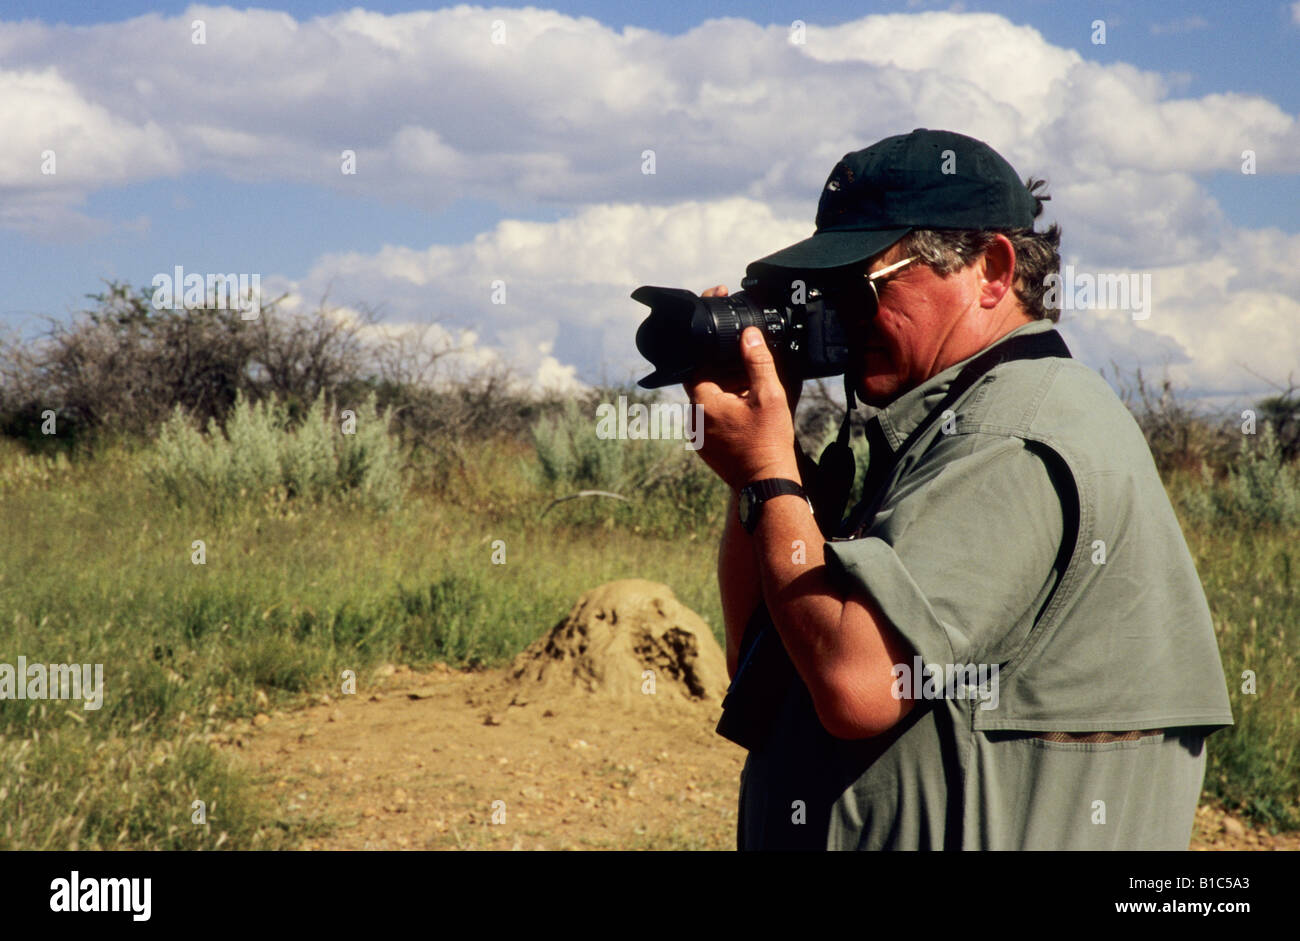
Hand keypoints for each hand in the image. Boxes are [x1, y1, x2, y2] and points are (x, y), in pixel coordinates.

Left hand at [683, 316, 799, 491]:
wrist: (766, 483)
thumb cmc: (767, 442)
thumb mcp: (768, 395)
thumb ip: (757, 362)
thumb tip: (748, 335)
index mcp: (704, 402)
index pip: (699, 368)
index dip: (716, 360)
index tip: (735, 360)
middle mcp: (694, 419)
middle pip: (704, 387)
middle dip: (725, 380)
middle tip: (749, 383)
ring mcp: (698, 437)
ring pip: (709, 406)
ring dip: (727, 400)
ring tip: (751, 403)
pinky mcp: (706, 450)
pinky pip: (711, 424)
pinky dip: (726, 418)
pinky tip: (747, 422)